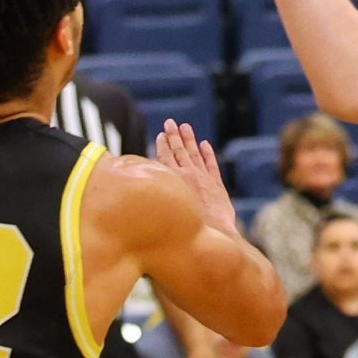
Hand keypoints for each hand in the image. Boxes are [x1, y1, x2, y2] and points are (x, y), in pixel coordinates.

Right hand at [156, 118, 238, 237]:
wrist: (213, 234)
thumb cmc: (185, 231)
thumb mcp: (165, 212)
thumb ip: (156, 198)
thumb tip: (140, 195)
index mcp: (173, 180)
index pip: (166, 157)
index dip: (163, 145)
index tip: (161, 134)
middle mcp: (188, 175)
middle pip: (179, 151)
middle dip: (174, 136)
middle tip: (171, 122)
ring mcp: (203, 179)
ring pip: (195, 154)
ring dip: (190, 140)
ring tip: (185, 127)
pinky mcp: (217, 185)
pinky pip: (212, 165)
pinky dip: (208, 154)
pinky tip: (205, 144)